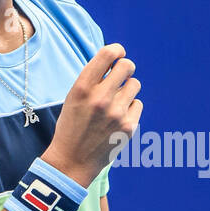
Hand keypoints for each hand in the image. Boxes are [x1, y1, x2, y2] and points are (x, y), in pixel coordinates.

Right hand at [42, 43, 141, 186]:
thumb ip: (92, 79)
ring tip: (115, 101)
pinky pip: (137, 104)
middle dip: (125, 68)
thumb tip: (115, 61)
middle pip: (127, 66)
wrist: (73, 160)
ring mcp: (116, 113)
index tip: (118, 53)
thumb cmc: (72, 125)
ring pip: (135, 84)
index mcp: (82, 88)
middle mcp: (100, 98)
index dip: (116, 50)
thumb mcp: (73, 98)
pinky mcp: (129, 126)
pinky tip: (117, 118)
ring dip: (127, 88)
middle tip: (120, 75)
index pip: (107, 55)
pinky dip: (129, 108)